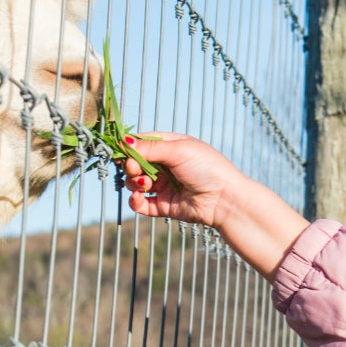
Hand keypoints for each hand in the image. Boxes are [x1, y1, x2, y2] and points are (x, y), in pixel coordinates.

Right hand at [121, 133, 239, 227]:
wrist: (224, 199)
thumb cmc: (207, 168)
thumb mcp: (178, 150)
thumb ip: (149, 147)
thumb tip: (123, 141)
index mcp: (170, 146)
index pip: (142, 143)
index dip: (129, 147)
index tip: (121, 150)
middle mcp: (165, 165)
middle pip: (134, 163)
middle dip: (130, 165)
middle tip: (134, 168)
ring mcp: (163, 185)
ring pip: (134, 182)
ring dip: (133, 182)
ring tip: (145, 183)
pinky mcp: (162, 205)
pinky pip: (140, 203)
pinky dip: (135, 200)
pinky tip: (138, 197)